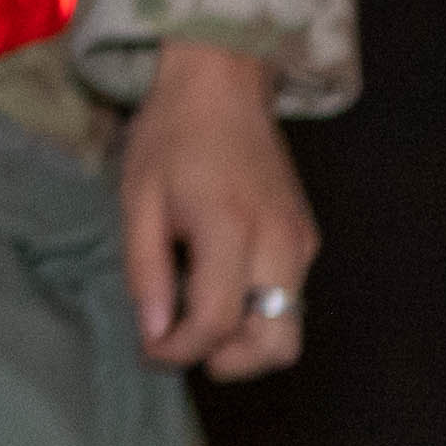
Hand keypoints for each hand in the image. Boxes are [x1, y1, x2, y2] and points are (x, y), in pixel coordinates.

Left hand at [118, 42, 316, 379]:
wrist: (223, 83)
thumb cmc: (172, 135)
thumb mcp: (139, 199)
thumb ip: (146, 270)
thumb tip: (154, 334)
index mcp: (231, 227)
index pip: (217, 321)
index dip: (179, 350)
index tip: (149, 350)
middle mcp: (280, 242)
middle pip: (276, 344)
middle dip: (229, 362)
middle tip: (182, 345)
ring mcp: (302, 242)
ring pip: (290, 328)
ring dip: (245, 343)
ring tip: (195, 317)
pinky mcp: (307, 238)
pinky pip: (290, 297)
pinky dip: (256, 312)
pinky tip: (216, 285)